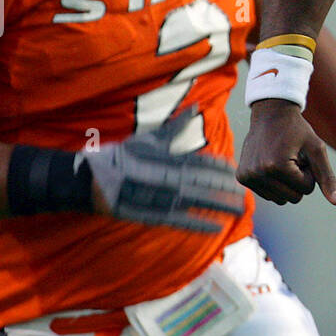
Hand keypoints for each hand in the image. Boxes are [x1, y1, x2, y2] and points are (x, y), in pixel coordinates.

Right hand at [81, 110, 245, 232]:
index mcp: (167, 158)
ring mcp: (160, 198)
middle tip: (246, 191)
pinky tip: (217, 229)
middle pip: (204, 182)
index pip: (201, 162)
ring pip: (197, 202)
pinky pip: (181, 222)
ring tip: (238, 210)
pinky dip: (199, 225)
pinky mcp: (152, 215)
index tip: (236, 170)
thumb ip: (175, 126)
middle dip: (226, 187)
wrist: (89, 181)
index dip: (220, 167)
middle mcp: (167, 177)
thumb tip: (195, 107)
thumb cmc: (120, 157)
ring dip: (219, 206)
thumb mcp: (148, 138)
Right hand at [237, 99, 335, 205]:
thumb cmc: (297, 130)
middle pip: (293, 198)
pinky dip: (274, 183)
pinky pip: (268, 195)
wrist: (270, 112)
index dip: (310, 172)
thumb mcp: (316, 149)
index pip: (306, 189)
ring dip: (287, 183)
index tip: (302, 155)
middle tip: (292, 158)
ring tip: (282, 161)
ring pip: (280, 200)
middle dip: (298, 181)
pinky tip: (271, 163)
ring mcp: (247, 176)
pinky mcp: (242, 177)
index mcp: (276, 166)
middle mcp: (258, 173)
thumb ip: (327, 176)